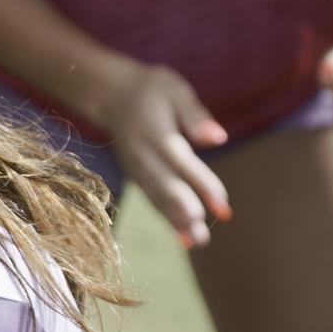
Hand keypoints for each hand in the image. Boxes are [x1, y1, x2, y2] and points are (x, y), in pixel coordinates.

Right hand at [105, 63, 232, 247]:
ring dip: (176, 221)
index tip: (223, 204)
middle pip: (164, 185)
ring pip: (157, 197)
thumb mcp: (175, 89)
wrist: (110, 93)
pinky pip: (152, 198)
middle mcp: (141, 153)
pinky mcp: (135, 174)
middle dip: (185, 210)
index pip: (180, 160)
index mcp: (154, 130)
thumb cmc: (151, 89)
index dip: (201, 183)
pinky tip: (184, 237)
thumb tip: (218, 139)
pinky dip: (167, 218)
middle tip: (204, 235)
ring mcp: (135, 166)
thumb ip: (195, 115)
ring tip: (198, 242)